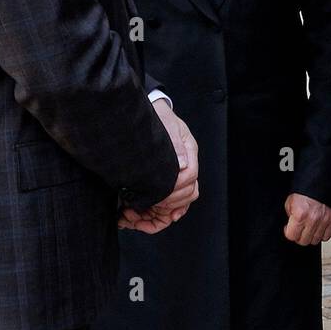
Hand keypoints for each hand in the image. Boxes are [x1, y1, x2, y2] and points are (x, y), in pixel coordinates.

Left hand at [119, 98, 199, 232]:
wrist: (151, 111)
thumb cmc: (159, 116)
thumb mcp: (167, 125)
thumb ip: (174, 144)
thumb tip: (182, 165)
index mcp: (189, 151)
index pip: (190, 175)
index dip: (177, 187)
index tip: (159, 193)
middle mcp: (186, 164)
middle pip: (188, 192)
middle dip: (169, 203)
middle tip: (148, 207)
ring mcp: (178, 173)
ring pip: (180, 200)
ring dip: (163, 211)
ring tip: (140, 215)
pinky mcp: (167, 179)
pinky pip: (170, 201)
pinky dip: (162, 212)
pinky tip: (147, 218)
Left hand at [283, 193, 330, 245]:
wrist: (320, 179)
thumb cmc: (305, 189)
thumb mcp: (290, 201)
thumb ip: (289, 215)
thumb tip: (290, 225)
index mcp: (300, 214)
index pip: (292, 236)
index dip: (288, 233)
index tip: (289, 229)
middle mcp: (312, 219)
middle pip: (304, 241)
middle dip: (299, 236)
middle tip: (298, 230)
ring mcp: (324, 220)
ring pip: (315, 240)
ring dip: (310, 236)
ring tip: (308, 229)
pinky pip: (326, 236)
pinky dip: (321, 234)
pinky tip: (317, 228)